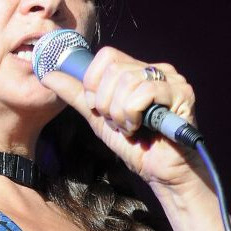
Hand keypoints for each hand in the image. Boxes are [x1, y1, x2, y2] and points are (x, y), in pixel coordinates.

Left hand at [41, 46, 202, 192]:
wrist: (161, 174)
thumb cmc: (137, 147)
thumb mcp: (99, 118)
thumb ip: (77, 96)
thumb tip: (49, 75)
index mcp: (139, 71)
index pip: (106, 56)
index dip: (94, 83)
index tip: (99, 108)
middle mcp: (157, 70)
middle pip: (113, 68)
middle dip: (105, 103)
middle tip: (117, 122)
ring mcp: (172, 80)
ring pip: (127, 81)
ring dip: (120, 113)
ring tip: (131, 128)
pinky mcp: (182, 93)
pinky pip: (143, 92)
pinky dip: (133, 115)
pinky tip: (141, 128)